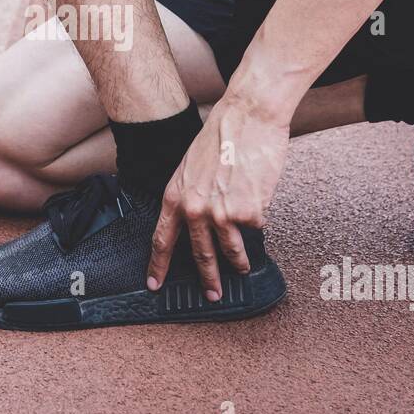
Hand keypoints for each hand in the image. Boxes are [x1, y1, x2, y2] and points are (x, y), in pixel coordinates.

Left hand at [146, 92, 290, 299]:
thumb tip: (198, 219)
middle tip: (211, 295)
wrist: (247, 119)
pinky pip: (257, 225)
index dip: (157, 265)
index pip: (162, 240)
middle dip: (207, 278)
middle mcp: (195, 210)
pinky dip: (260, 216)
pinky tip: (260, 197)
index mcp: (175, 197)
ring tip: (242, 270)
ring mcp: (223, 214)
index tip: (154, 285)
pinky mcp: (249, 213)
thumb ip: (190, 196)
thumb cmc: (221, 137)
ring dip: (238, 263)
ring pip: (231, 250)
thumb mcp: (191, 167)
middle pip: (199, 255)